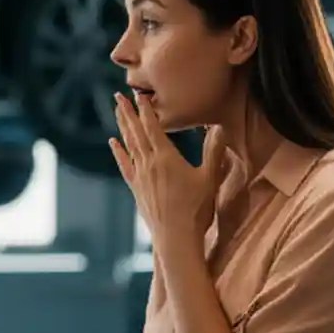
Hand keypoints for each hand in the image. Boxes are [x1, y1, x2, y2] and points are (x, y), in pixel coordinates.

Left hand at [109, 92, 225, 250]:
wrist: (175, 238)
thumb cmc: (196, 210)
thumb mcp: (209, 178)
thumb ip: (213, 151)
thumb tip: (220, 127)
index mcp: (165, 158)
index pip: (153, 127)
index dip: (146, 109)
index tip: (140, 94)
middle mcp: (148, 164)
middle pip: (136, 132)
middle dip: (128, 112)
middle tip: (119, 95)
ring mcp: (140, 176)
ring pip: (129, 145)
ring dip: (123, 127)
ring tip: (117, 111)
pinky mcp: (136, 189)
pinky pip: (125, 165)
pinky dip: (119, 152)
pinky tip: (113, 143)